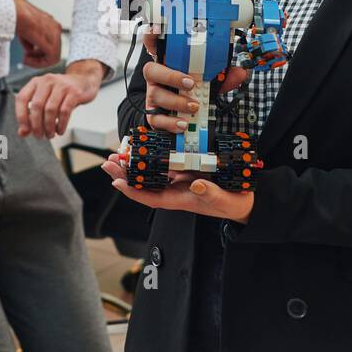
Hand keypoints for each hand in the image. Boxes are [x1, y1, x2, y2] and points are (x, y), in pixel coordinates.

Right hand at [12, 0, 61, 66]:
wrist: (14, 12)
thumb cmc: (16, 16)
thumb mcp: (25, 29)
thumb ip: (30, 40)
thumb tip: (30, 49)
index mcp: (51, 24)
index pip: (51, 43)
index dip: (39, 52)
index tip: (26, 54)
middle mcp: (55, 29)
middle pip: (53, 51)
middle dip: (38, 57)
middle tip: (25, 58)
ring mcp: (55, 36)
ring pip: (53, 58)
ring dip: (38, 62)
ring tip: (25, 59)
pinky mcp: (51, 44)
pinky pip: (50, 60)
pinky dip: (38, 63)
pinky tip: (26, 59)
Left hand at [15, 61, 103, 137]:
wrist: (83, 81)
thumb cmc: (61, 92)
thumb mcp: (45, 99)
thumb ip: (32, 115)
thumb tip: (22, 132)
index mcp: (36, 82)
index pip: (22, 98)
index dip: (21, 116)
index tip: (25, 130)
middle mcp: (47, 81)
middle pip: (37, 106)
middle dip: (36, 125)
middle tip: (39, 136)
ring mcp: (61, 85)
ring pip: (50, 110)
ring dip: (49, 127)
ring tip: (50, 134)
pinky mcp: (74, 92)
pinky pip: (65, 111)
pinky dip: (61, 124)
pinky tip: (60, 130)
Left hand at [100, 158, 254, 223]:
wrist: (243, 201)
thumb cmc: (232, 204)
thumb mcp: (223, 200)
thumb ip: (210, 193)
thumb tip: (196, 184)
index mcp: (180, 200)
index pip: (151, 197)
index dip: (133, 191)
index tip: (117, 182)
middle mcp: (175, 190)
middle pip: (145, 183)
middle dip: (126, 174)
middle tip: (108, 161)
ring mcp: (180, 181)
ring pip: (151, 172)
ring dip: (134, 164)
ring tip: (118, 153)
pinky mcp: (187, 171)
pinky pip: (165, 164)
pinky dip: (153, 156)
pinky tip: (144, 148)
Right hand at [139, 30, 248, 134]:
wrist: (180, 112)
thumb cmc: (191, 90)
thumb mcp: (207, 79)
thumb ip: (221, 75)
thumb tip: (240, 73)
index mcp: (167, 61)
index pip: (153, 43)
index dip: (151, 35)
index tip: (157, 30)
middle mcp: (157, 76)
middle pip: (151, 70)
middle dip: (171, 76)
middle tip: (191, 83)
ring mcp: (153, 94)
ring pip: (155, 95)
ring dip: (177, 102)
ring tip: (194, 106)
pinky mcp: (153, 113)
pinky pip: (155, 118)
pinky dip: (170, 123)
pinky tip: (183, 123)